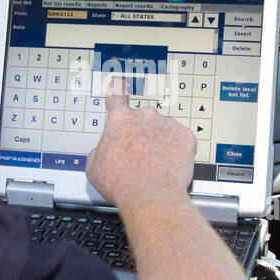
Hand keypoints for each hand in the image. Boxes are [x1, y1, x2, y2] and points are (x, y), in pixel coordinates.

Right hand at [86, 76, 195, 210]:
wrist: (150, 195)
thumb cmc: (121, 183)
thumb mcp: (94, 167)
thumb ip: (99, 150)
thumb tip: (102, 151)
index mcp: (120, 120)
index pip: (117, 97)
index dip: (117, 90)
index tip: (120, 83)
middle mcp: (144, 116)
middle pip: (143, 120)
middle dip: (142, 134)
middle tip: (140, 156)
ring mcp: (167, 124)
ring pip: (163, 130)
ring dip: (160, 142)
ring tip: (156, 164)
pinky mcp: (186, 136)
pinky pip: (181, 140)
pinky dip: (177, 150)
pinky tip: (169, 164)